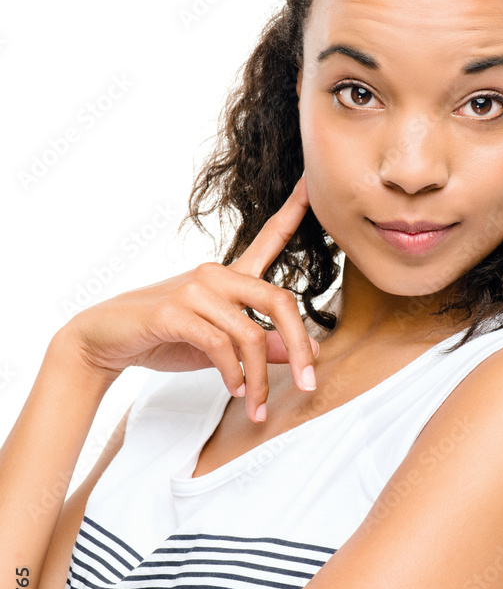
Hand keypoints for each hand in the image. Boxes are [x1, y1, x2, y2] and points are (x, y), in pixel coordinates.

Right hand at [61, 175, 319, 422]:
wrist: (103, 341)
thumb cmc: (165, 339)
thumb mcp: (222, 346)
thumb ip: (263, 345)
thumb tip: (304, 351)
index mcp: (230, 276)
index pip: (269, 239)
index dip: (293, 212)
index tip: (313, 184)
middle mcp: (216, 275)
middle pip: (280, 301)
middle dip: (302, 346)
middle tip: (310, 383)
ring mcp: (195, 290)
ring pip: (252, 336)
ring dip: (260, 378)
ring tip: (257, 404)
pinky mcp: (174, 311)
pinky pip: (221, 345)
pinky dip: (234, 373)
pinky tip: (235, 390)